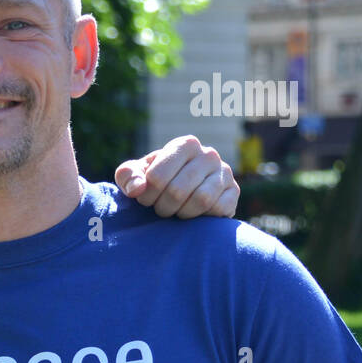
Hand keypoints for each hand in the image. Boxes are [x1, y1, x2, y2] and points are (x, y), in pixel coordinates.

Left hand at [114, 135, 239, 217]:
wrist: (182, 194)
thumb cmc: (154, 181)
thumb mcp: (135, 175)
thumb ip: (128, 176)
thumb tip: (138, 189)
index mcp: (185, 145)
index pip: (157, 177)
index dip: (146, 195)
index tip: (144, 200)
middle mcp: (209, 154)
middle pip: (177, 191)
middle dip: (162, 207)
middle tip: (159, 209)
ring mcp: (225, 173)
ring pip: (200, 200)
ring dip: (181, 213)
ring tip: (175, 212)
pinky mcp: (233, 192)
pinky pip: (218, 209)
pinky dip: (201, 217)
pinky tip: (193, 215)